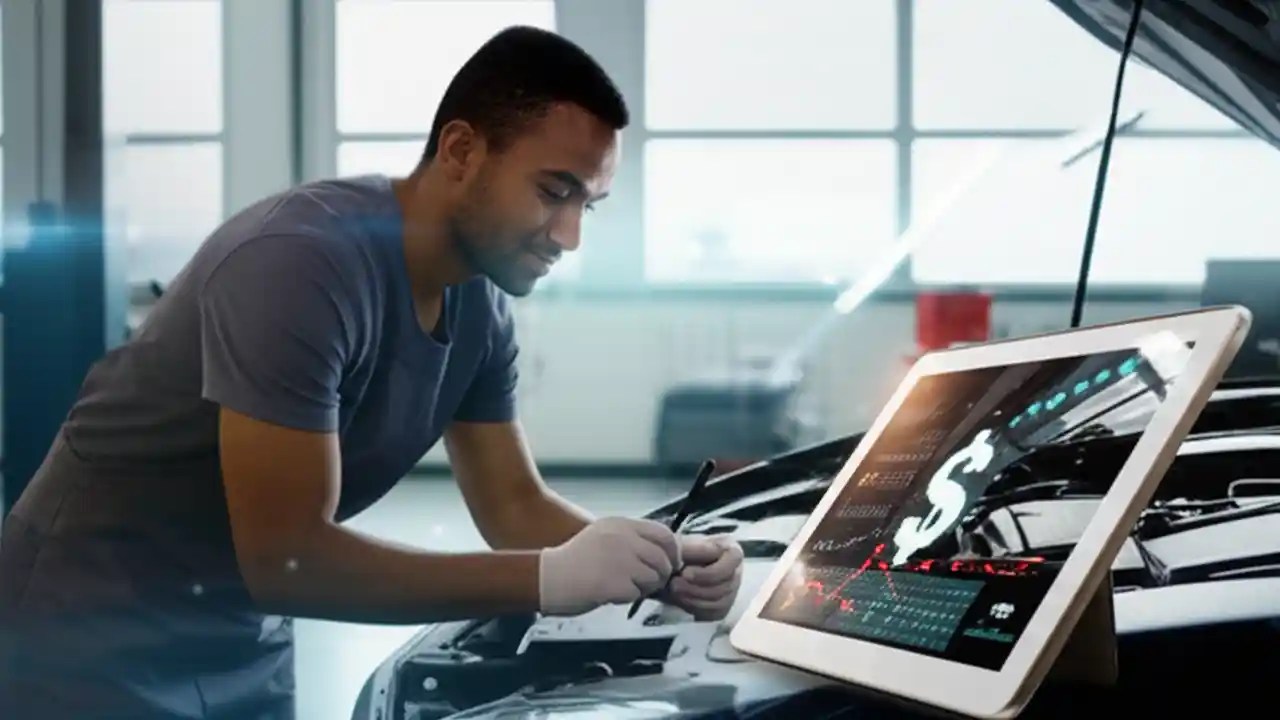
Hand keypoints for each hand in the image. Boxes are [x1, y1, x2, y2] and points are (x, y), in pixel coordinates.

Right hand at [537, 517, 680, 615]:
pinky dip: (629, 598)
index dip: (673, 551)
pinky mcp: (614, 583)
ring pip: (653, 577)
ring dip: (645, 587)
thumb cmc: (575, 562)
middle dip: (662, 574)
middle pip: (662, 558)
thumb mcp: (603, 536)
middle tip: (651, 582)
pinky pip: (637, 594)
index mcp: (621, 525)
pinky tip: (612, 593)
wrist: (548, 577)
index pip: (663, 533)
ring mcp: (619, 560)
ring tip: (625, 587)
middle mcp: (622, 539)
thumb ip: (631, 539)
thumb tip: (664, 551)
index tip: (672, 562)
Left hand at [661, 535, 743, 620]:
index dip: (707, 574)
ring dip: (694, 600)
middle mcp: (736, 573)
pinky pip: (714, 614)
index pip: (729, 567)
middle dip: (696, 589)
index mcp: (733, 553)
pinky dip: (696, 609)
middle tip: (674, 585)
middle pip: (725, 588)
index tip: (685, 573)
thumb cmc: (683, 550)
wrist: (675, 565)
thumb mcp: (686, 544)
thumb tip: (711, 551)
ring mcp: (731, 591)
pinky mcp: (722, 607)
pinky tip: (681, 600)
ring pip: (720, 604)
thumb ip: (697, 548)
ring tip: (674, 592)